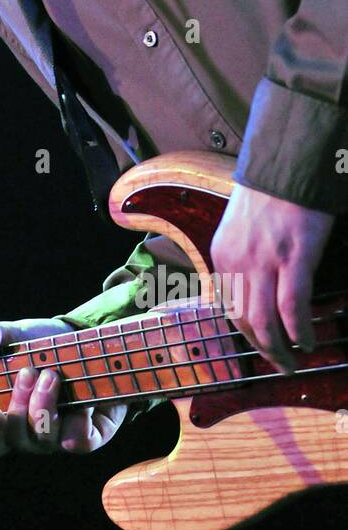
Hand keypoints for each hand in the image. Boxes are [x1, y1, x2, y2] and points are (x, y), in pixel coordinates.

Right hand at [0, 317, 127, 457]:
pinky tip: (80, 395)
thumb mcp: (16, 335)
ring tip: (51, 374)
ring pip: (46, 438)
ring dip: (44, 406)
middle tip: (28, 372)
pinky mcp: (90, 435)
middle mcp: (32, 434)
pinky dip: (78, 420)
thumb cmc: (42, 345)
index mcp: (7, 419)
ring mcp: (60, 437)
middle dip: (20, 403)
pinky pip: (79, 441)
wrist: (87, 343)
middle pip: (18, 437)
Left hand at [209, 182, 334, 372]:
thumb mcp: (240, 229)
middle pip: (245, 320)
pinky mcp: (292, 258)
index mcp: (222, 255)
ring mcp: (263, 261)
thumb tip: (253, 291)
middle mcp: (237, 261)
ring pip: (265, 320)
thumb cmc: (270, 196)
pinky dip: (299, 330)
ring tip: (292, 360)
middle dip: (263, 348)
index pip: (229, 307)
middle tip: (280, 364)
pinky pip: (291, 306)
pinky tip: (307, 341)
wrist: (288, 166)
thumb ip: (241, 258)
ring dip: (279, 348)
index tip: (262, 347)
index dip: (246, 333)